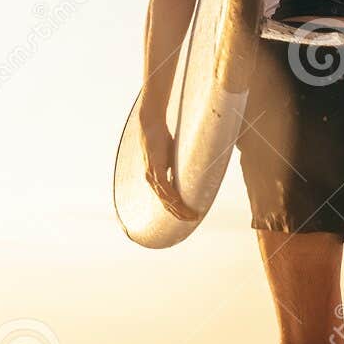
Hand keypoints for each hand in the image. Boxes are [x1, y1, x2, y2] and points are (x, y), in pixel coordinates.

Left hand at [140, 107, 199, 221]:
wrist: (151, 123)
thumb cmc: (160, 137)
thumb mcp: (170, 157)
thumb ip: (174, 168)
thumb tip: (186, 175)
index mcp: (154, 178)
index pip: (166, 199)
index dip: (177, 208)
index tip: (188, 214)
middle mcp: (151, 179)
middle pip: (166, 204)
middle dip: (179, 214)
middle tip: (192, 220)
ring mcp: (151, 175)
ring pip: (166, 199)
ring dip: (179, 209)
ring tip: (191, 215)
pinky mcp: (155, 169)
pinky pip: (165, 188)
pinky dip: (174, 198)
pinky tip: (182, 204)